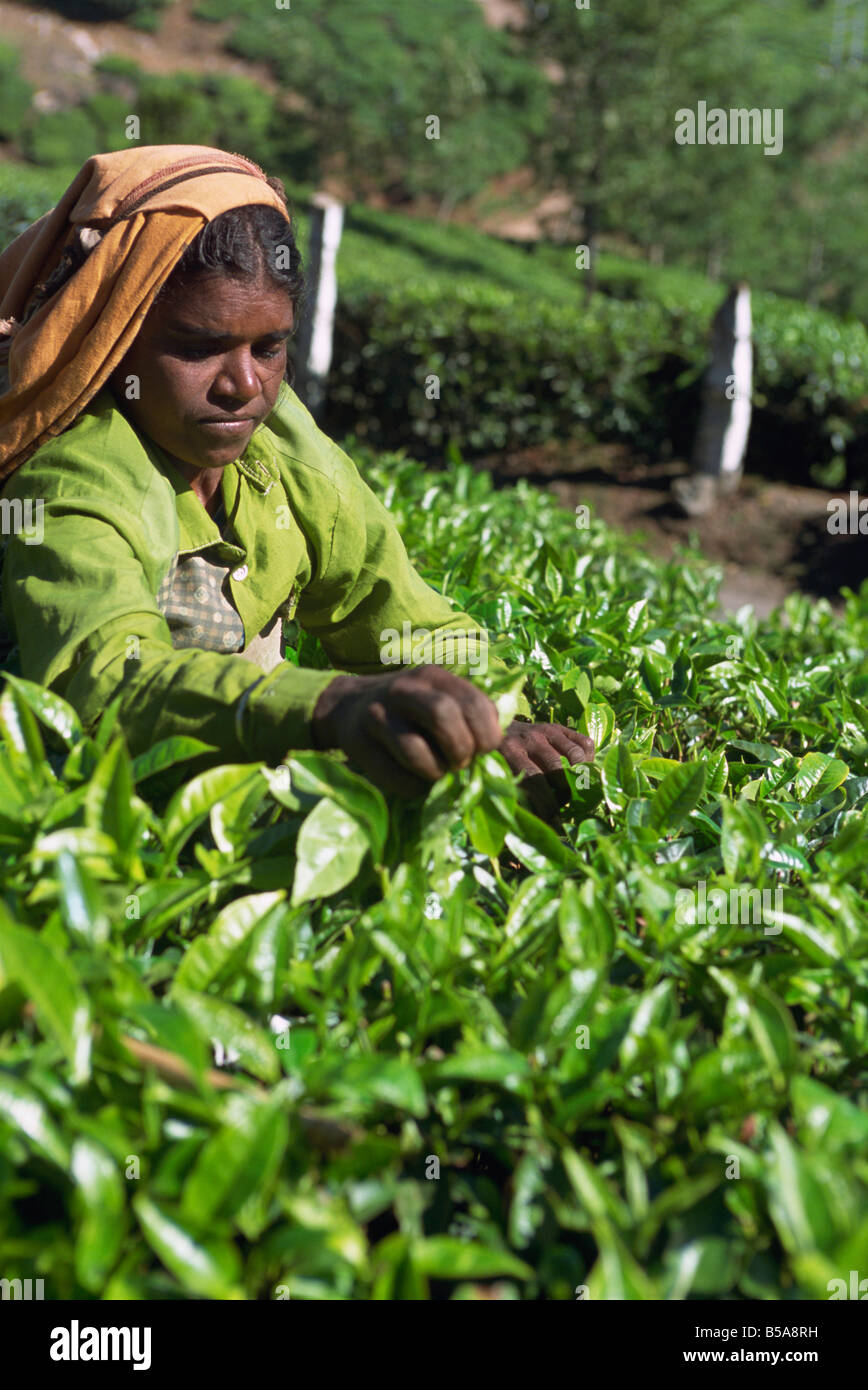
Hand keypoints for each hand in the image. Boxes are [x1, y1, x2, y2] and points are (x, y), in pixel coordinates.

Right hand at [310, 664, 502, 795]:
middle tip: (462, 762)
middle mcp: (404, 689)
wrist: (348, 706)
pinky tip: (415, 781)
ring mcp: (377, 714)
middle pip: (443, 715)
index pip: (473, 701)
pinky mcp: (358, 742)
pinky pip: (394, 776)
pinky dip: (413, 787)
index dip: (487, 733)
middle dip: (461, 748)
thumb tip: (495, 753)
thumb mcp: (437, 698)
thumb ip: (467, 716)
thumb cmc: (408, 711)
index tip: (485, 749)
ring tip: (438, 773)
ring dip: (436, 772)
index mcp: (433, 677)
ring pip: (414, 749)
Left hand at [499, 720, 594, 821]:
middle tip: (561, 808)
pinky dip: (587, 761)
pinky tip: (578, 772)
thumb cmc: (497, 758)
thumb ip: (511, 792)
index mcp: (510, 752)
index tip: (549, 820)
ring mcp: (546, 730)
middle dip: (563, 796)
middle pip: (557, 771)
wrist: (493, 725)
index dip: (546, 806)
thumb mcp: (497, 772)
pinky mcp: (559, 727)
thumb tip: (533, 821)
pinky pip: (584, 744)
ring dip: (577, 779)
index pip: (534, 783)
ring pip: (575, 757)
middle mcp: (530, 739)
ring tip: (571, 791)